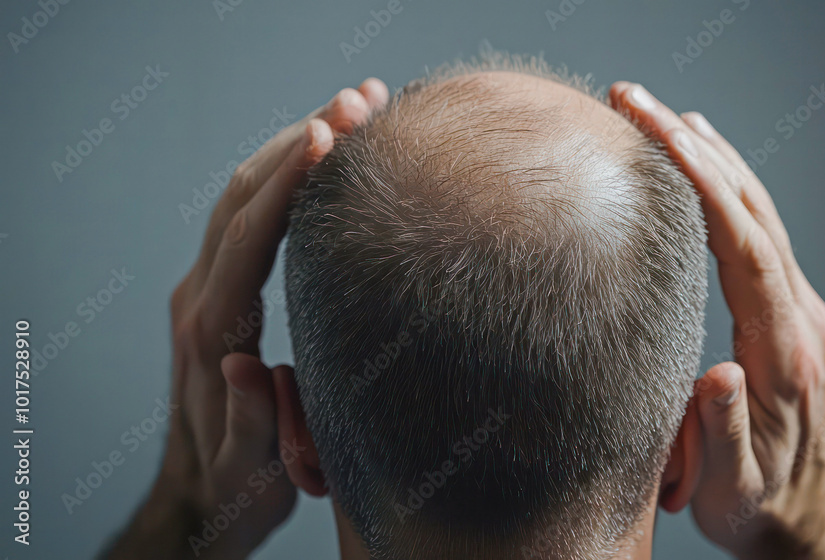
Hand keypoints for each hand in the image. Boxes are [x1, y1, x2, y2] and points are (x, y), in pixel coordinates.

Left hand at [104, 79, 387, 559]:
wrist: (200, 495)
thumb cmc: (237, 487)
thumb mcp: (251, 472)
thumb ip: (249, 421)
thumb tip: (242, 363)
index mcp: (211, 333)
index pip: (249, 238)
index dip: (288, 183)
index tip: (332, 134)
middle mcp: (200, 296)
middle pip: (242, 193)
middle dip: (301, 137)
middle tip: (363, 99)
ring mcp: (204, 286)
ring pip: (241, 192)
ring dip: (293, 143)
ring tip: (355, 109)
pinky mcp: (217, 286)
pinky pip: (247, 211)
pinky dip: (284, 171)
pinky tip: (324, 155)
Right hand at [610, 83, 824, 558]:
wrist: (803, 518)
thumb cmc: (760, 505)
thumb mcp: (737, 489)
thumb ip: (727, 434)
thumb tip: (718, 374)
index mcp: (787, 351)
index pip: (744, 246)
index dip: (704, 185)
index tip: (663, 134)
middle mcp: (800, 316)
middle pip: (750, 210)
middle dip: (694, 146)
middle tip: (636, 100)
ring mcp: (797, 308)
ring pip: (757, 212)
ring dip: (711, 156)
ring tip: (663, 115)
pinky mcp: (786, 309)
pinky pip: (755, 231)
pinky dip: (725, 188)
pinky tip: (704, 164)